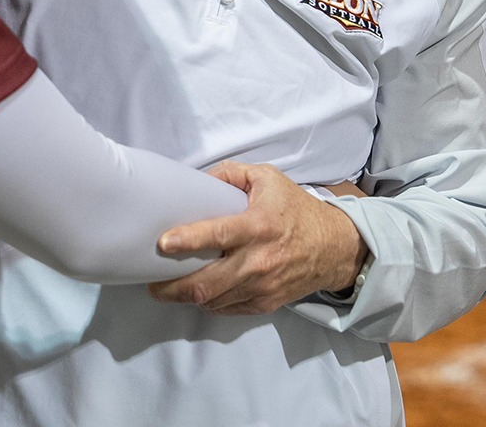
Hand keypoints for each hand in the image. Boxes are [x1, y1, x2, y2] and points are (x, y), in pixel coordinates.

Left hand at [149, 162, 368, 315]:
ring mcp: (262, 287)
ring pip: (212, 301)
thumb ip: (230, 174)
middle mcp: (259, 260)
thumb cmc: (296, 210)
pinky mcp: (264, 304)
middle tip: (152, 283)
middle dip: (172, 287)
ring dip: (185, 297)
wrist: (334, 248)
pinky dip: (208, 302)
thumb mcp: (267, 179)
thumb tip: (198, 181)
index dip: (188, 240)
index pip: (218, 235)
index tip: (163, 244)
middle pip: (207, 283)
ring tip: (167, 288)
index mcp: (259, 225)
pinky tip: (198, 292)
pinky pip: (226, 309)